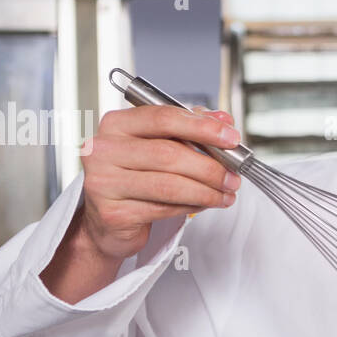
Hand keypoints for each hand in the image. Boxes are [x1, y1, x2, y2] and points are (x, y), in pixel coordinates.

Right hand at [79, 105, 243, 261]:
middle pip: (168, 154)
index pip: (163, 118)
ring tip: (226, 193)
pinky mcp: (113, 213)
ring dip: (206, 191)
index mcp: (115, 124)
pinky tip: (204, 204)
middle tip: (233, 176)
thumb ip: (189, 128)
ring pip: (169, 185)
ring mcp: (104, 183)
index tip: (231, 138)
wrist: (105, 219)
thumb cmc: (133, 176)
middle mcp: (103, 150)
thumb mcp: (158, 145)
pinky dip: (191, 206)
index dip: (202, 127)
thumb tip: (224, 118)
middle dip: (209, 167)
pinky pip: (164, 208)